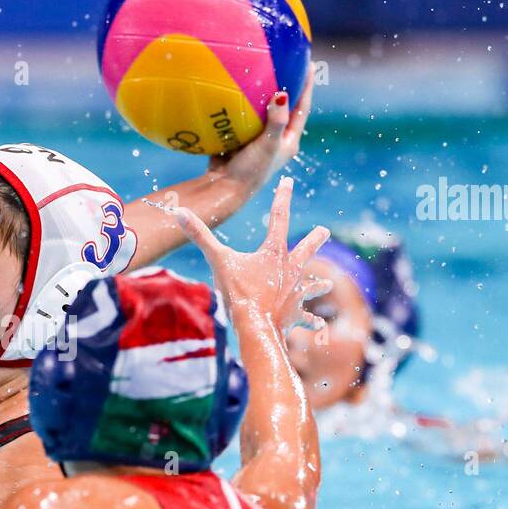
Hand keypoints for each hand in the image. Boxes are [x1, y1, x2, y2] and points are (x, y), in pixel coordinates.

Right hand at [174, 176, 330, 333]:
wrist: (257, 327)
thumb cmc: (240, 293)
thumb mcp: (217, 261)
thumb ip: (199, 236)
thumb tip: (178, 211)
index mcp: (275, 252)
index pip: (279, 217)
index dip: (282, 197)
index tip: (288, 181)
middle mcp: (291, 269)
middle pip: (308, 249)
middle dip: (316, 239)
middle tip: (325, 231)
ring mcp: (296, 292)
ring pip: (313, 285)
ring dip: (320, 284)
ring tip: (329, 284)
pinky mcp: (296, 313)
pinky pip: (307, 318)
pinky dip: (312, 321)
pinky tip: (319, 324)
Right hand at [207, 63, 313, 193]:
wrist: (223, 188)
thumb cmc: (250, 170)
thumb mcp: (267, 145)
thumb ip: (276, 120)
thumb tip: (282, 94)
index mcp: (288, 140)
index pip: (302, 107)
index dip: (306, 86)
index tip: (308, 64)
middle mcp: (276, 138)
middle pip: (285, 106)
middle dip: (287, 85)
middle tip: (286, 61)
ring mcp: (258, 139)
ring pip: (263, 111)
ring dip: (263, 93)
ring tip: (261, 70)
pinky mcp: (240, 139)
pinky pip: (243, 117)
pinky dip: (241, 103)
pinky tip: (234, 89)